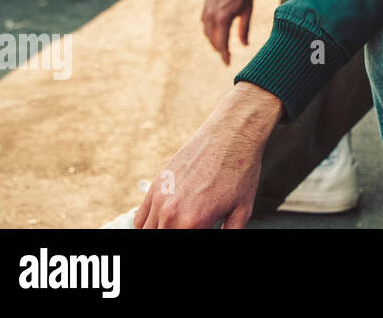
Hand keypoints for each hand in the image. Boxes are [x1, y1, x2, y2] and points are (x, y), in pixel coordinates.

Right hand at [134, 83, 283, 228]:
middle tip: (192, 228)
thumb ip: (229, 234)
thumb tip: (222, 241)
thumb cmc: (240, 171)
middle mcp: (171, 212)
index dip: (194, 242)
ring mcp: (159, 198)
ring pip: (147, 233)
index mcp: (193, 223)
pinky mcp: (155, 185)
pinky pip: (140, 219)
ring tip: (179, 227)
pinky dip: (148, 227)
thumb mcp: (242, 211)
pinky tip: (163, 225)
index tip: (203, 231)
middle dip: (177, 237)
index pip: (178, 246)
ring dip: (161, 233)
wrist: (231, 134)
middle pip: (161, 239)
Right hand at [202, 0, 260, 65]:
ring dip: (213, 40)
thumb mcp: (248, 9)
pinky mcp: (205, 5)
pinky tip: (217, 32)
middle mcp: (211, 15)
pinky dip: (209, 31)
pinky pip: (205, 23)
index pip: (221, 43)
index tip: (227, 64)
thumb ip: (244, 28)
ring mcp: (206, 10)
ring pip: (207, 32)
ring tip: (222, 46)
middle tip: (227, 56)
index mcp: (223, 18)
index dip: (224, 55)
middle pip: (212, 40)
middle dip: (219, 49)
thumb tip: (244, 45)